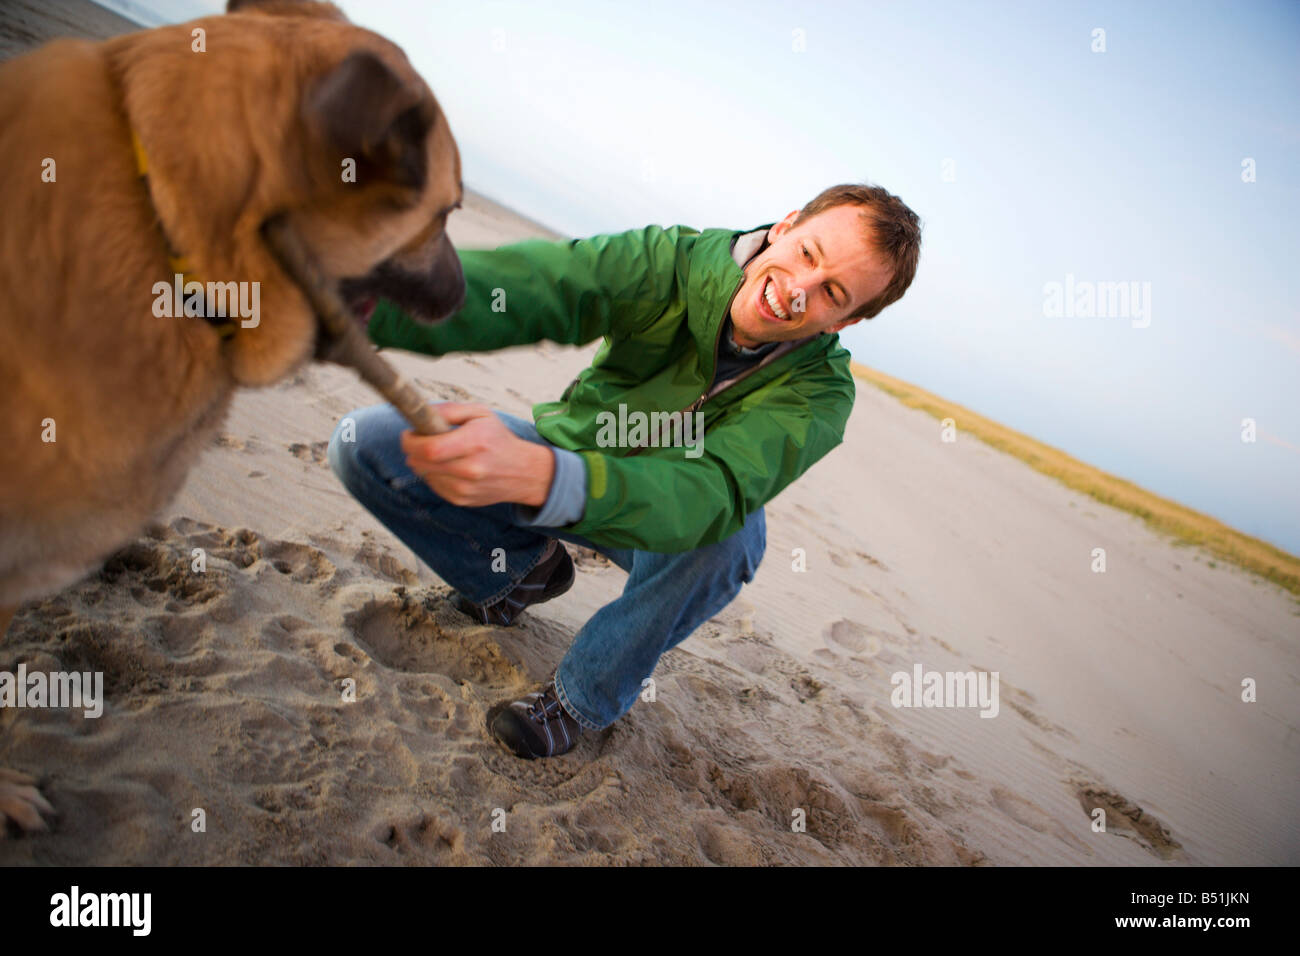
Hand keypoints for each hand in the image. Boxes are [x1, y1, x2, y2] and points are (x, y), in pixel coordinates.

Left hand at [400, 402, 554, 507]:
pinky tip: (449, 467)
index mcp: (475, 443)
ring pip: (423, 474)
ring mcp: (464, 489)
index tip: (409, 433)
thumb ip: (450, 410)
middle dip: (412, 449)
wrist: (523, 472)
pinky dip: (434, 474)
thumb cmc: (498, 439)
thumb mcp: (481, 414)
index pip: (430, 448)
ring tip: (441, 453)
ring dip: (424, 462)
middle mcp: (470, 469)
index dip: (411, 441)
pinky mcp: (461, 500)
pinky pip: (433, 485)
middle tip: (420, 440)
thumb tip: (422, 414)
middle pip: (420, 462)